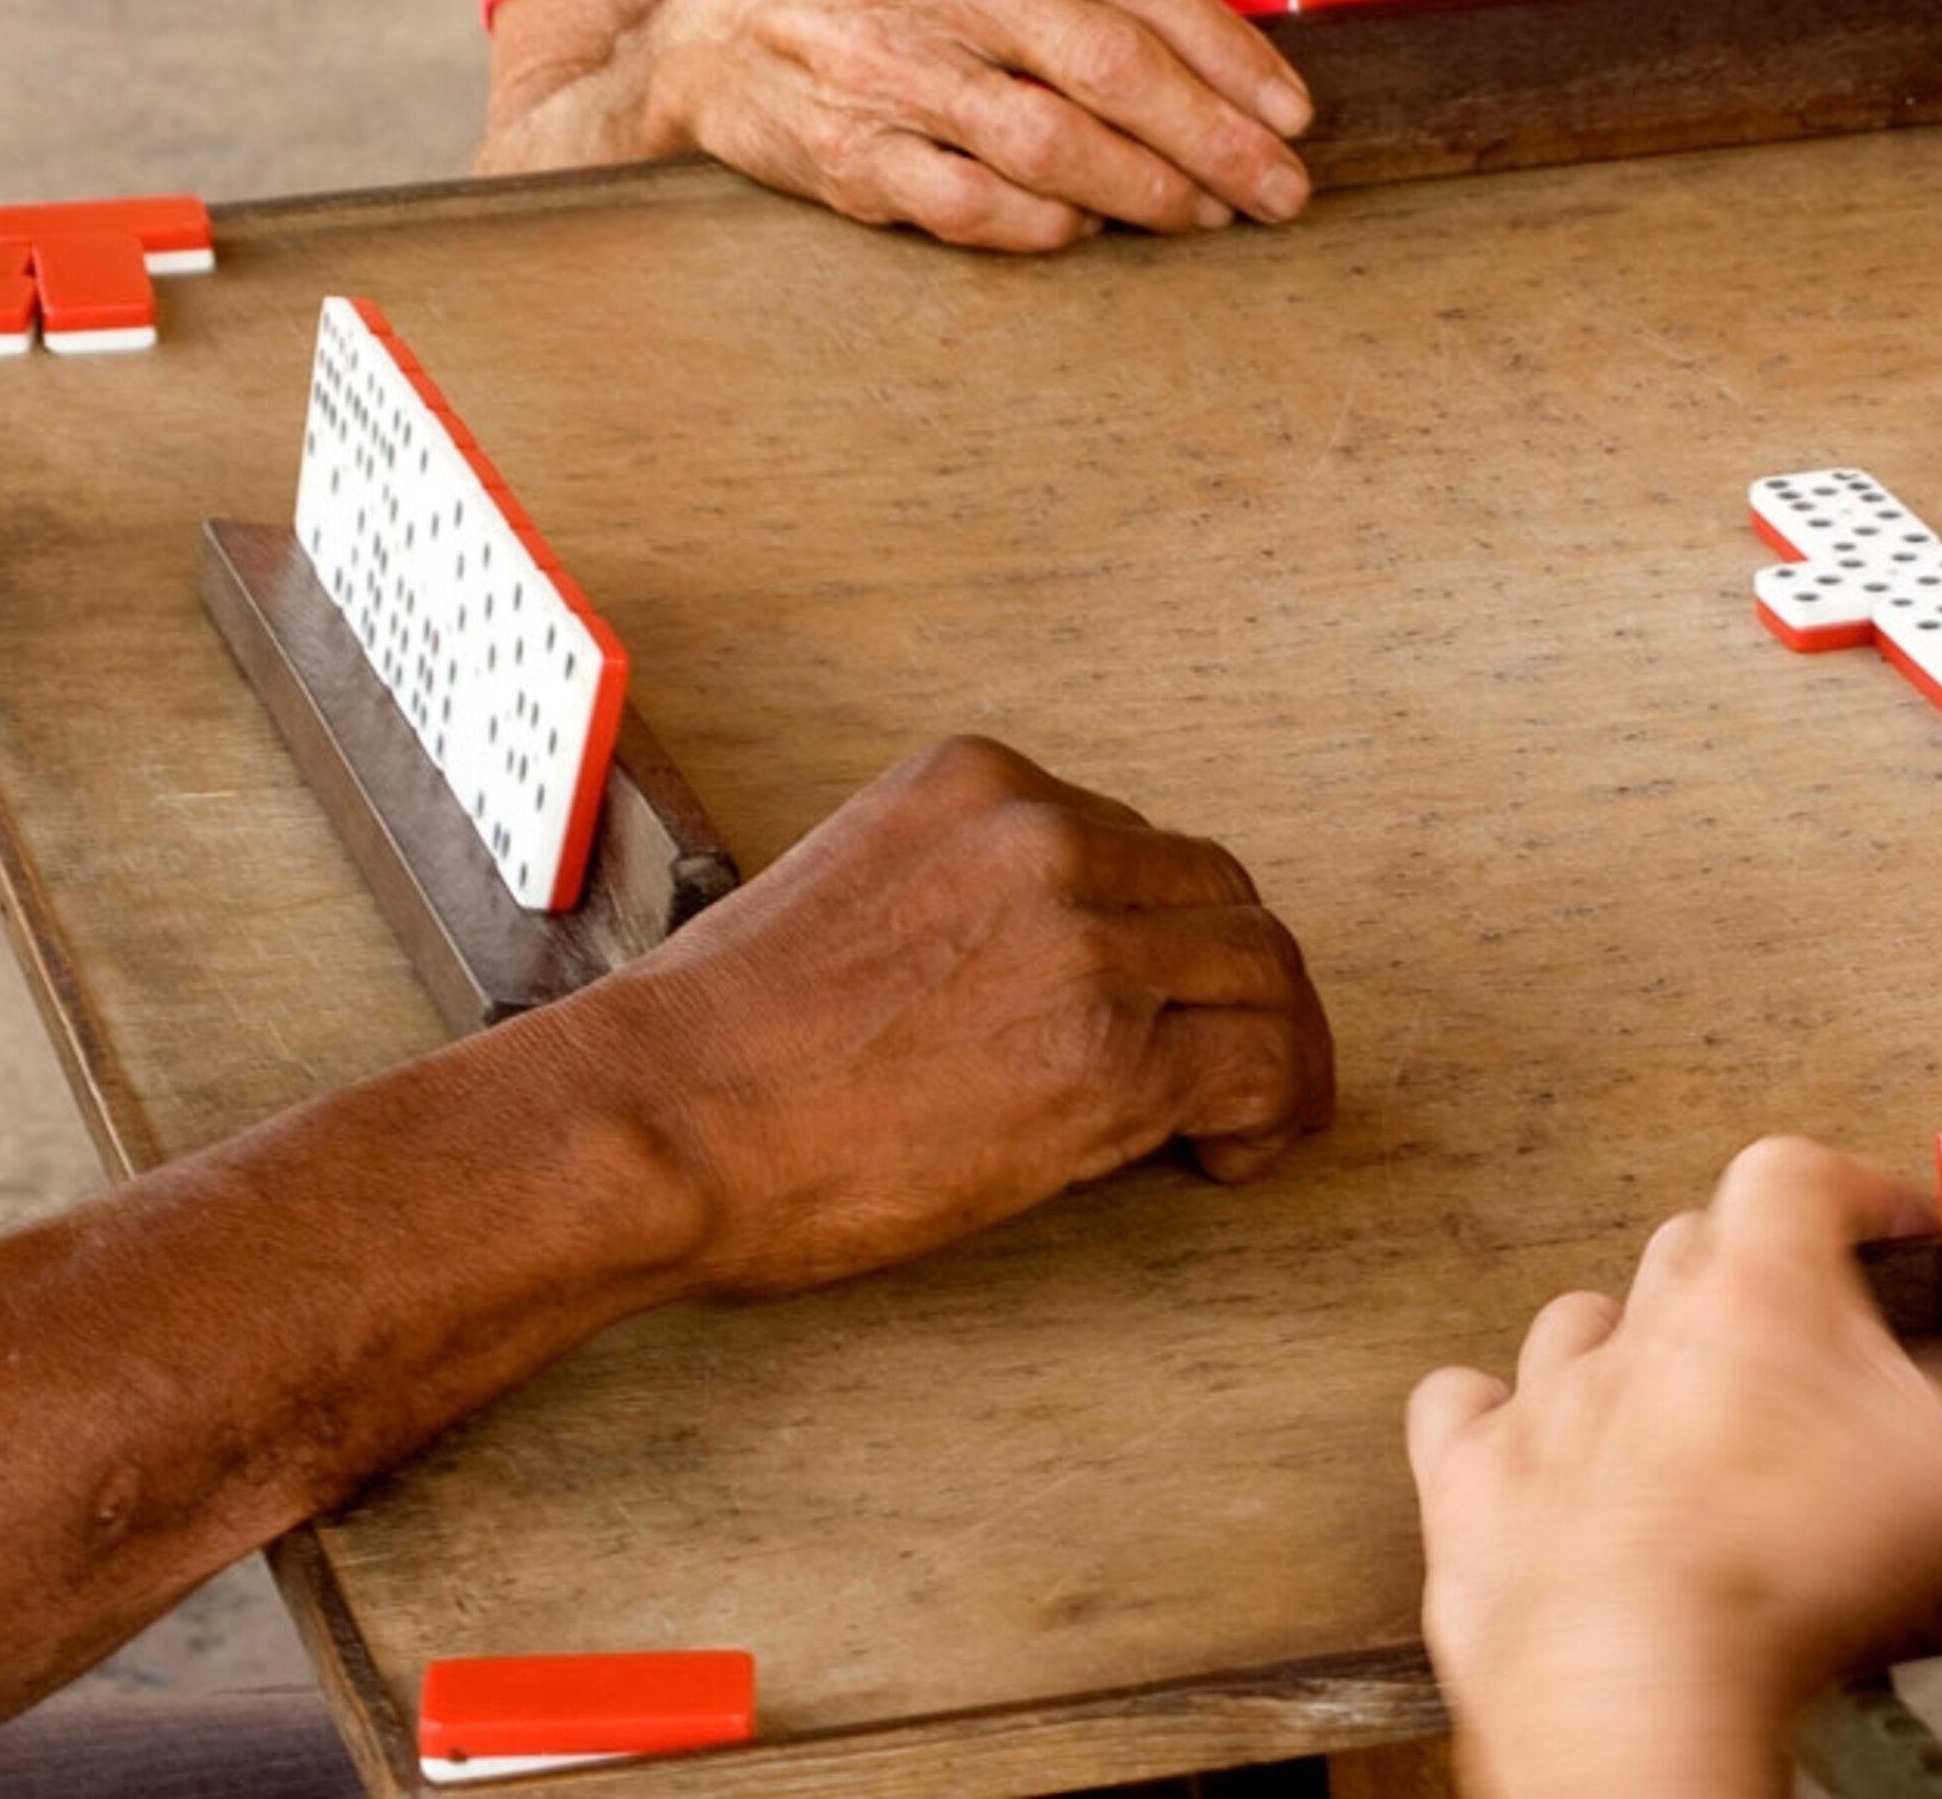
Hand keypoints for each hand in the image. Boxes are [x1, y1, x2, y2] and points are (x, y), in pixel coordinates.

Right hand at [485, 0, 1316, 252]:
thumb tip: (1228, 64)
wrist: (705, 31)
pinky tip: (1092, 229)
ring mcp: (880, 61)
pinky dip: (1053, 227)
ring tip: (1208, 216)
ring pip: (1055, 142)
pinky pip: (979, 205)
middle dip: (1217, 139)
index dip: (1232, 56)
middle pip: (1111, 65)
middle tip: (1280, 190)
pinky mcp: (845, 152)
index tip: (1293, 113)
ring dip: (1152, 192)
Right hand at [565, 735, 1333, 1294]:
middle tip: (1242, 1063)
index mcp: (981, 784)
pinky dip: (1276, 1111)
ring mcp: (1084, 941)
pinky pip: (1260, 1066)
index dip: (1173, 932)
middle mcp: (1046, 838)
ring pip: (1264, 972)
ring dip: (1278, 1048)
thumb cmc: (726, 1042)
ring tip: (1256, 1119)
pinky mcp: (1109, 1056)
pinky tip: (1232, 1157)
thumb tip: (1064, 978)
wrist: (662, 1119)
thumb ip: (973, 898)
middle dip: (1244, 982)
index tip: (1168, 997)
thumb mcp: (861, 889)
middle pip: (1222, 895)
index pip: (1142, 844)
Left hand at [1405, 1139, 1941, 1798]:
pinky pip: (1462, 1407)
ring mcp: (1549, 1399)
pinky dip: (1494, 1419)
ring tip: (1676, 1396)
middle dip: (1751, 1273)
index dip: (1851, 1188)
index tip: (1884, 1220)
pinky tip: (1528, 1439)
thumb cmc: (1782, 1582)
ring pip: (1579, 1321)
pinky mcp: (1477, 1478)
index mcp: (1756, 1293)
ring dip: (1627, 1349)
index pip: (1799, 1172)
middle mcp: (1643, 1326)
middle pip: (1693, 1243)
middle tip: (1803, 1335)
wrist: (1640, 1670)